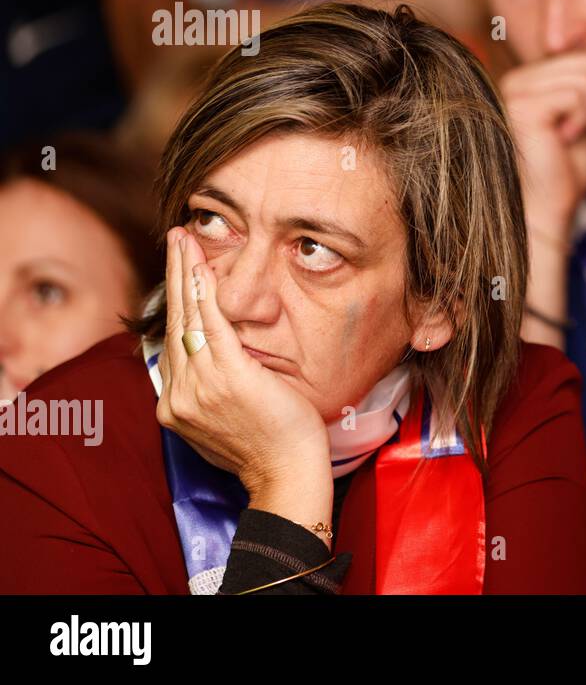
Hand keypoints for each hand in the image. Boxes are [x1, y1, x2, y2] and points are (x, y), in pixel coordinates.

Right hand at [157, 228, 331, 520]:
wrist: (286, 474)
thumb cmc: (268, 449)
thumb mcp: (224, 421)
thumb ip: (210, 393)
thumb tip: (214, 368)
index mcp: (176, 405)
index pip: (171, 343)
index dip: (175, 304)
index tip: (179, 274)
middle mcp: (179, 395)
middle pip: (173, 322)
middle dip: (173, 276)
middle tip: (175, 238)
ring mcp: (200, 386)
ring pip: (188, 317)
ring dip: (185, 272)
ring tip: (184, 239)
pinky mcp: (229, 377)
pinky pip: (213, 325)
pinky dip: (205, 293)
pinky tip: (202, 266)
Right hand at [500, 52, 585, 236]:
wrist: (547, 209)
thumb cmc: (565, 170)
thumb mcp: (582, 116)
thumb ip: (585, 82)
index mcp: (527, 80)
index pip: (579, 56)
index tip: (584, 116)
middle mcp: (516, 80)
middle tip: (579, 130)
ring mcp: (515, 91)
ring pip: (585, 76)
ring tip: (569, 136)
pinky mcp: (523, 107)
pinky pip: (575, 95)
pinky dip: (582, 120)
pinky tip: (563, 139)